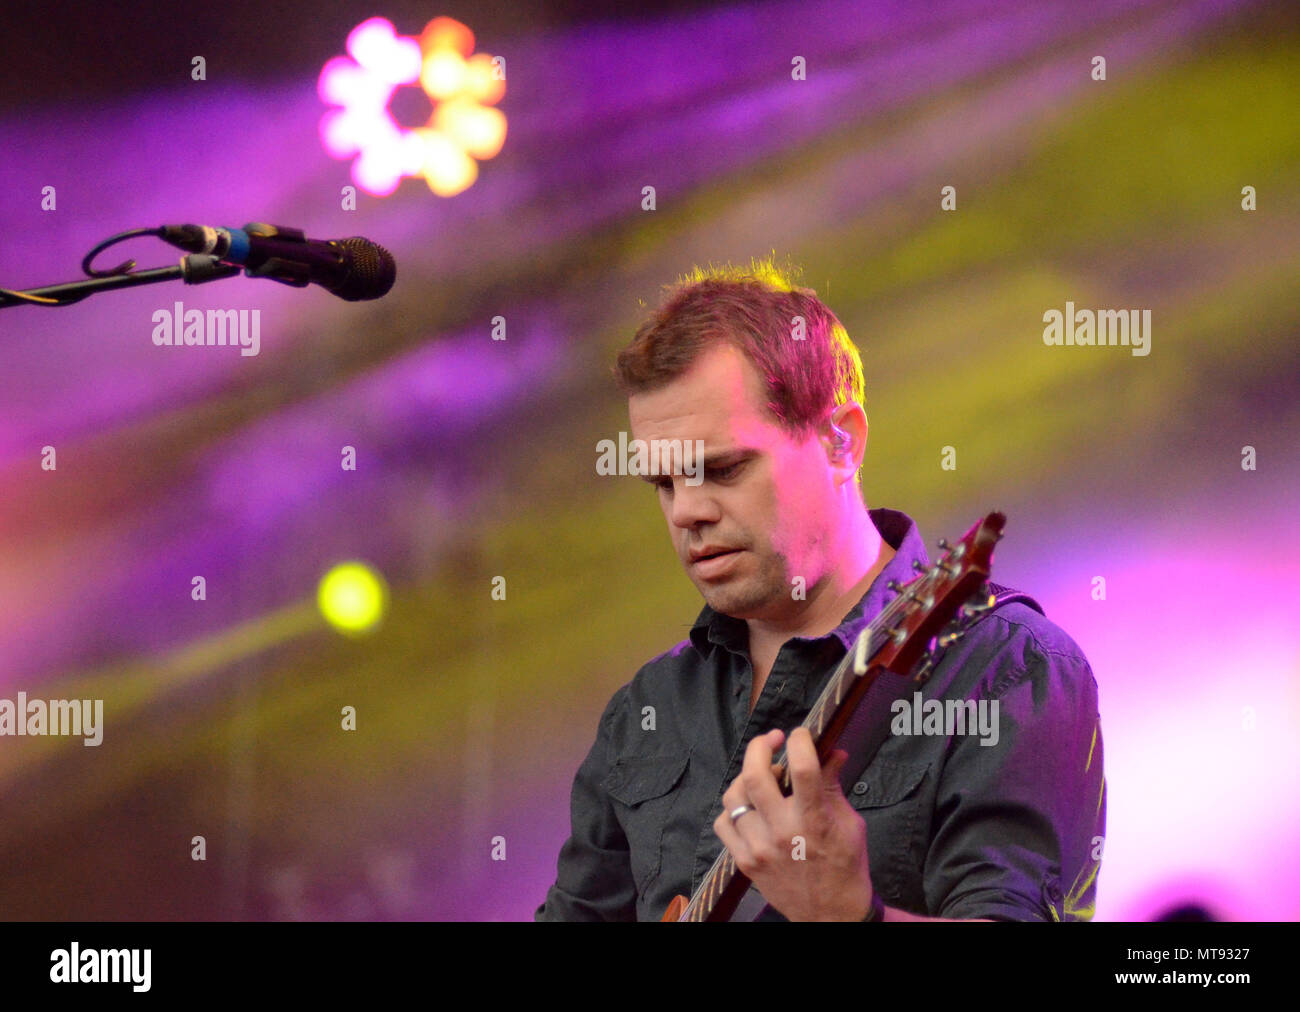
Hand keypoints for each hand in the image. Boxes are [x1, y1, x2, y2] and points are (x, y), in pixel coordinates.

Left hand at [712, 726, 875, 920]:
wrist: (832, 915)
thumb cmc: (845, 867)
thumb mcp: (850, 824)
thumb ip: (834, 786)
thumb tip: (833, 751)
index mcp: (814, 821)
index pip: (803, 768)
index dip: (800, 741)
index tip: (801, 734)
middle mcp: (782, 832)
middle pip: (755, 775)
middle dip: (760, 747)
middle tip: (772, 740)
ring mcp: (759, 848)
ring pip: (734, 797)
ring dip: (747, 778)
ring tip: (762, 778)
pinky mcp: (745, 862)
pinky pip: (723, 823)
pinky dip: (733, 809)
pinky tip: (749, 807)